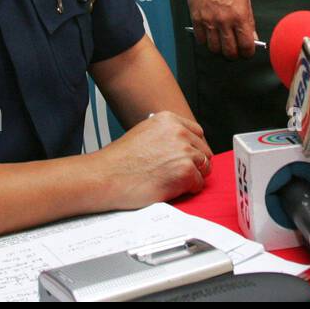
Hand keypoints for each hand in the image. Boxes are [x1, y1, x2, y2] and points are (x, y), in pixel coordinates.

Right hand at [97, 112, 212, 208]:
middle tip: (181, 174)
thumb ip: (165, 135)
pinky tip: (171, 188)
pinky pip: (198, 183)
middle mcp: (179, 131)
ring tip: (174, 182)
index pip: (197, 133)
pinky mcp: (185, 171)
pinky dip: (188, 189)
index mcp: (168, 120)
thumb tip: (181, 144)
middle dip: (195, 164)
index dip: (194, 148)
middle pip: (203, 150)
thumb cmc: (120, 161)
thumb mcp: (144, 133)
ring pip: (203, 167)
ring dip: (193, 176)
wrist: (106, 176)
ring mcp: (184, 151)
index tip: (190, 157)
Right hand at [187, 0, 256, 59]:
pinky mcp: (196, 19)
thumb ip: (249, 20)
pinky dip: (206, 41)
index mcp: (239, 16)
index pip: (246, 45)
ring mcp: (209, 21)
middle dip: (234, 55)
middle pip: (229, 51)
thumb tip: (252, 37)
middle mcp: (224, 21)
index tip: (247, 53)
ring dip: (219, 49)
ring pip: (214, 48)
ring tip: (222, 44)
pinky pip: (201, 39)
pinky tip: (210, 36)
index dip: (248, 53)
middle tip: (235, 52)